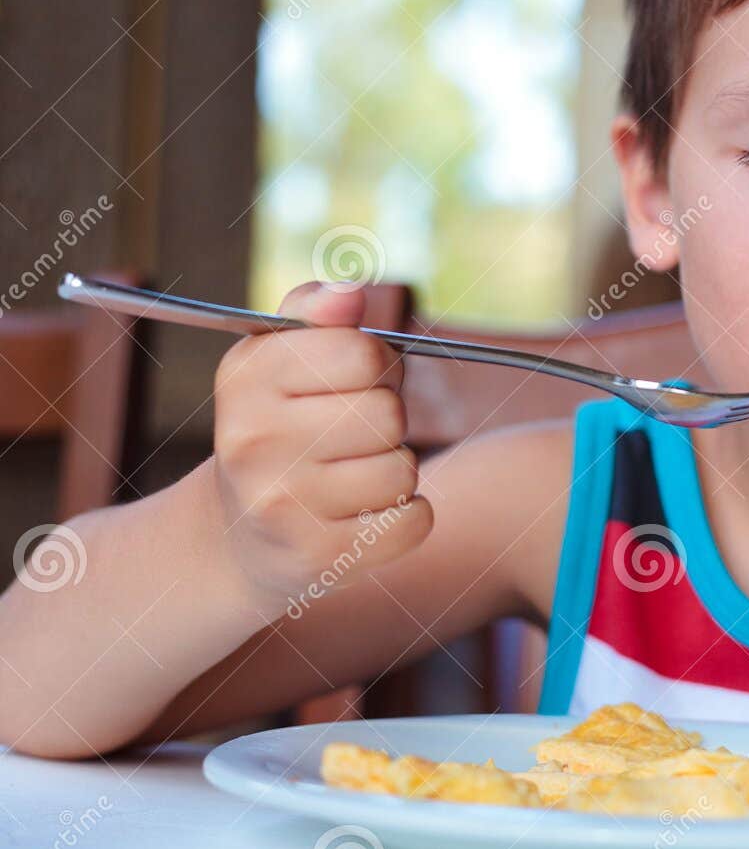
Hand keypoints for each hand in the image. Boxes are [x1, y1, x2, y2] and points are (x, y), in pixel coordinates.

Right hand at [211, 282, 433, 600]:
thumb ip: (315, 316)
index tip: (355, 381)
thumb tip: (350, 292)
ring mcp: (281, 504)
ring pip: (404, 469)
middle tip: (352, 436)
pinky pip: (414, 521)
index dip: (378, 365)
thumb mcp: (276, 363)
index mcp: (246, 378)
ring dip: (394, 472)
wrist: (233, 539)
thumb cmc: (277, 430)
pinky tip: (364, 515)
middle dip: (387, 421)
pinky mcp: (315, 557)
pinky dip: (405, 517)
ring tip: (351, 478)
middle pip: (389, 414)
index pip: (363, 353)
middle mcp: (253, 440)